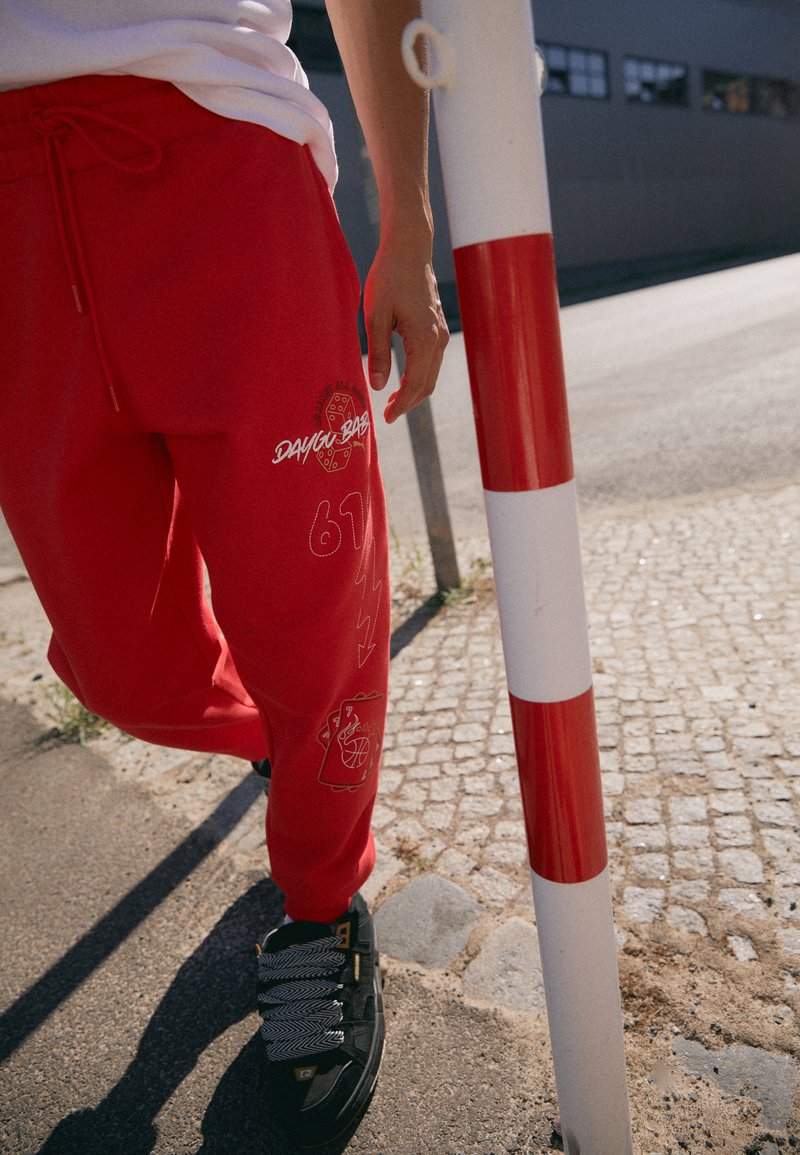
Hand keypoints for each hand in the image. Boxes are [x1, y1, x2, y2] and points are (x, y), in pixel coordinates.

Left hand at [363, 233, 448, 423]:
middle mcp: (439, 339)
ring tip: (392, 402)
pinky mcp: (438, 328)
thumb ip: (379, 353)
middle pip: (427, 385)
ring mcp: (442, 334)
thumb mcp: (376, 315)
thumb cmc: (388, 277)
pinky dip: (418, 377)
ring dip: (413, 391)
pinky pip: (431, 362)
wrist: (409, 248)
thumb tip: (379, 386)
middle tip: (387, 415)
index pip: (416, 384)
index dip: (402, 405)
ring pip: (431, 375)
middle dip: (408, 403)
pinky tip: (402, 380)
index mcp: (425, 338)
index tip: (386, 418)